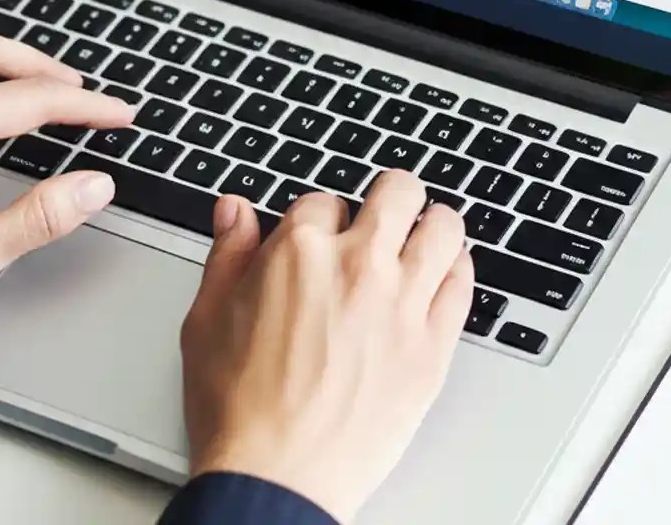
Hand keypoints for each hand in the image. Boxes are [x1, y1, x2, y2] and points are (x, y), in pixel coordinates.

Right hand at [181, 172, 473, 522]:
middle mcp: (359, 267)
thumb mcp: (207, 320)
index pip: (325, 200)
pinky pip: (463, 284)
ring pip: (444, 227)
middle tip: (385, 212)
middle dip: (390, 196)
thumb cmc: (238, 408)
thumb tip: (235, 210)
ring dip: (432, 223)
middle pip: (398, 193)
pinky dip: (456, 270)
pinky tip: (442, 275)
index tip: (321, 237)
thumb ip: (228, 254)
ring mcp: (403, 305)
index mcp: (300, 253)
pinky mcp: (434, 345)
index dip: (321, 217)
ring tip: (423, 234)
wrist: (277, 478)